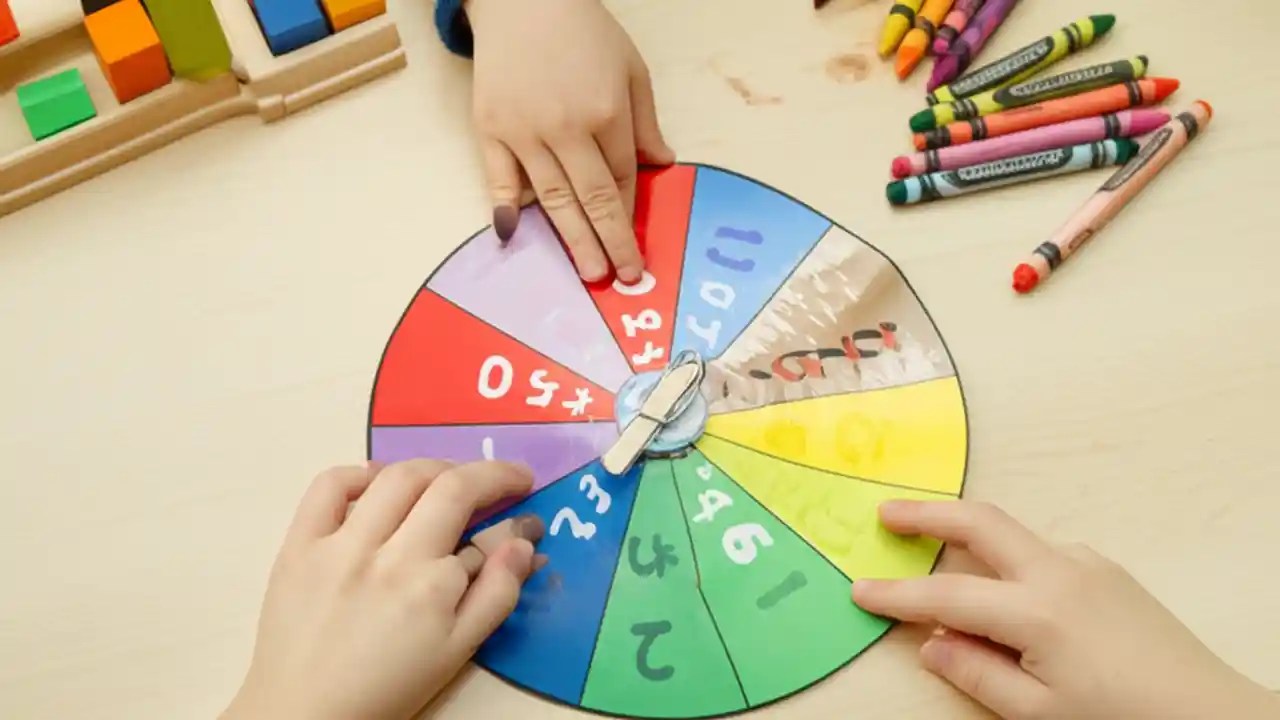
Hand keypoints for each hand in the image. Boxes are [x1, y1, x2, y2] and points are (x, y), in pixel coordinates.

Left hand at [222, 460, 543, 719]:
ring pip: (397, 477)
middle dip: (487, 474)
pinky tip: (378, 484)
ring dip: (434, 468)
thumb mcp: (457, 652)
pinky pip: (329, 486)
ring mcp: (339, 546)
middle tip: (502, 481)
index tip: (525, 502)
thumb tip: (524, 543)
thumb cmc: (388, 687)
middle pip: (448, 485)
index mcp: (431, 588)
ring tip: (447, 480)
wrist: (305, 714)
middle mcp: (388, 557)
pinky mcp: (299, 545)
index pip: (485, 529)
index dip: (514, 510)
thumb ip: (496, 595)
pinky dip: (360, 473)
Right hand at [466, 0, 674, 283]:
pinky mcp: (489, 129)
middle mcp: (566, 129)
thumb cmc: (583, 30)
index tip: (635, 243)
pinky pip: (500, 178)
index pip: (621, 177)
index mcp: (606, 113)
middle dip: (610, 242)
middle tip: (622, 278)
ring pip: (552, 199)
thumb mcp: (630, 68)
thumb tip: (662, 165)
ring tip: (587, 273)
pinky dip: (506, 208)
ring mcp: (524, 132)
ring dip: (572, 240)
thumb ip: (645, 121)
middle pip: (592, 199)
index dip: (628, 211)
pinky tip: (513, 237)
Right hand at [852, 500, 1279, 719]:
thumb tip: (932, 643)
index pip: (946, 596)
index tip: (861, 589)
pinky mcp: (1109, 573)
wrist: (1211, 715)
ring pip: (1015, 537)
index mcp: (1036, 611)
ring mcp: (1088, 565)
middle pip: (981, 523)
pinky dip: (1012, 560)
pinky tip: (1010, 593)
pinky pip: (1046, 554)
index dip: (898, 594)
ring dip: (972, 536)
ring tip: (938, 553)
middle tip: (886, 512)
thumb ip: (978, 674)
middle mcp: (1060, 572)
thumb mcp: (1040, 715)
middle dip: (928, 514)